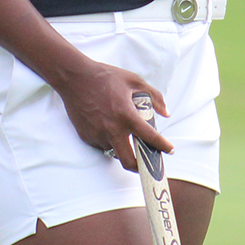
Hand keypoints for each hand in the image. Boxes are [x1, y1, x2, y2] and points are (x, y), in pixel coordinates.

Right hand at [51, 59, 171, 171]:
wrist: (74, 77)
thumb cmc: (105, 77)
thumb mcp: (134, 80)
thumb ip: (154, 96)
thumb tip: (165, 113)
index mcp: (126, 116)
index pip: (150, 137)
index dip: (163, 146)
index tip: (169, 150)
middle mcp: (112, 130)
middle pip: (128, 162)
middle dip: (140, 167)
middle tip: (146, 163)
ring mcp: (97, 135)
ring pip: (114, 151)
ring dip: (122, 148)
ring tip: (124, 135)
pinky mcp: (86, 136)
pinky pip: (101, 144)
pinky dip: (108, 140)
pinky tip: (108, 127)